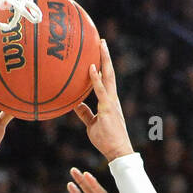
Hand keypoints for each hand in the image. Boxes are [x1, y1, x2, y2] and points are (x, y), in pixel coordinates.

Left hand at [73, 40, 133, 162]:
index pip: (106, 80)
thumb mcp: (92, 124)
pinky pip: (101, 90)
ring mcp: (111, 102)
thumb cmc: (105, 139)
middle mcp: (112, 98)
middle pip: (110, 73)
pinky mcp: (108, 108)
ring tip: (101, 44)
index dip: (103, 65)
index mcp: (109, 101)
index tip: (99, 52)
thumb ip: (85, 113)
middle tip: (101, 41)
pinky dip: (96, 78)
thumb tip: (75, 104)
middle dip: (105, 56)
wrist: (117, 151)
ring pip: (109, 76)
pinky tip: (91, 67)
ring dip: (105, 59)